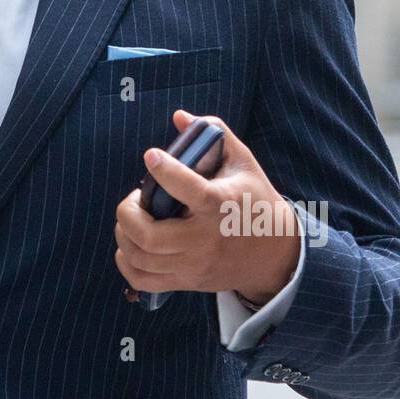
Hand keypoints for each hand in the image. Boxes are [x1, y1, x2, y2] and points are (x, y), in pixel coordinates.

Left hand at [114, 109, 300, 305]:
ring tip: (132, 218)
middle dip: (127, 212)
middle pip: (149, 235)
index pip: (188, 189)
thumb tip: (179, 117)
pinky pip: (143, 280)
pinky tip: (131, 243)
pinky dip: (126, 261)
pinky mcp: (187, 281)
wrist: (275, 253)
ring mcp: (194, 265)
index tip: (152, 155)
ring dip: (124, 234)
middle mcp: (204, 239)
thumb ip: (214, 134)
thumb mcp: (243, 163)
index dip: (165, 170)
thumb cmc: (255, 201)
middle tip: (135, 199)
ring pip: (141, 258)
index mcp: (220, 205)